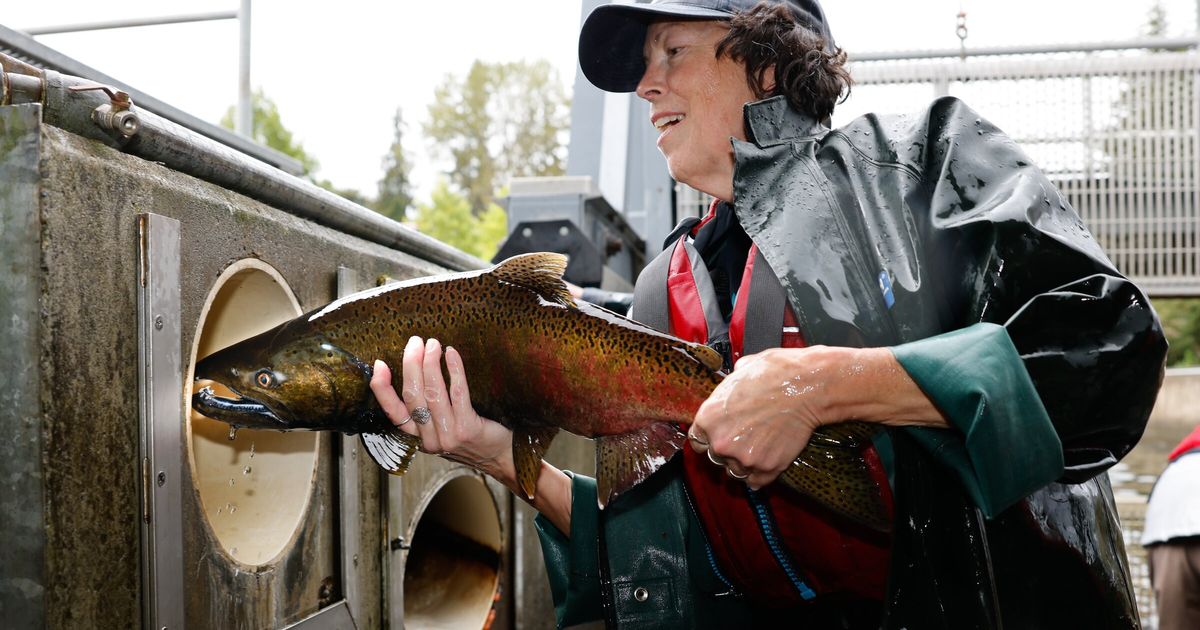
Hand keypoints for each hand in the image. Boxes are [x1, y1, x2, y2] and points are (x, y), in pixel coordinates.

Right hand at [369, 336, 515, 482]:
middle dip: (411, 365)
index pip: (393, 412)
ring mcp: (448, 435)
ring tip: (433, 344)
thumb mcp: (443, 430)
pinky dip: (453, 370)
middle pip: (412, 396)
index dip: (383, 388)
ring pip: (432, 393)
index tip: (379, 364)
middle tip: (415, 342)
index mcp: (418, 438)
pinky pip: (457, 393)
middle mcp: (429, 439)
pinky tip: (451, 354)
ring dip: (430, 364)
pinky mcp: (467, 428)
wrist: (502, 458)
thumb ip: (428, 411)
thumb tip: (418, 370)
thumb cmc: (474, 438)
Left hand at [689, 345, 943, 489]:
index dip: (708, 438)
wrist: (809, 386)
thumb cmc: (776, 373)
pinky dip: (760, 475)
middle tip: (745, 439)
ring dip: (743, 463)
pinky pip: (755, 482)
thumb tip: (730, 388)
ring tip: (758, 447)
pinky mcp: (767, 468)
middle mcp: (720, 442)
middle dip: (727, 449)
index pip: (696, 441)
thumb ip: (727, 389)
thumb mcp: (741, 371)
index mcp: (708, 417)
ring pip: (734, 471)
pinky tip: (767, 460)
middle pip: (715, 457)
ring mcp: (743, 458)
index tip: (718, 437)